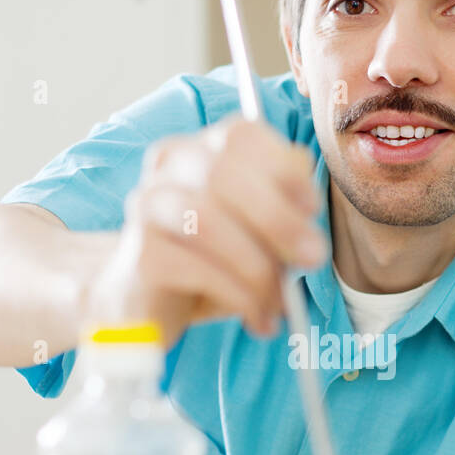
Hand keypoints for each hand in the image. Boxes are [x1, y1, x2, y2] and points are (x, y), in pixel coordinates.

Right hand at [84, 116, 327, 344]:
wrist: (147, 305)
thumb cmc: (210, 260)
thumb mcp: (253, 231)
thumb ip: (280, 203)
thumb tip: (304, 195)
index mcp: (198, 150)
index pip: (240, 135)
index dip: (282, 168)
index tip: (313, 208)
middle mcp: (166, 169)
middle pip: (223, 173)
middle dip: (277, 218)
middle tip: (313, 257)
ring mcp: (147, 209)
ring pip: (207, 222)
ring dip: (258, 265)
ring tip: (282, 301)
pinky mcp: (142, 258)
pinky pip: (197, 270)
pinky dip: (240, 297)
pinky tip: (258, 318)